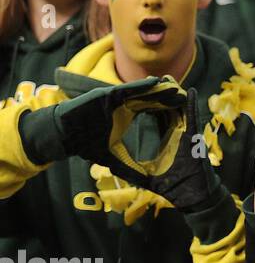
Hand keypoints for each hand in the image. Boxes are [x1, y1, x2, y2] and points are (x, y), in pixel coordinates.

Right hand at [53, 76, 185, 165]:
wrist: (63, 136)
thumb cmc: (84, 143)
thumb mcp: (111, 157)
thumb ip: (127, 165)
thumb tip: (142, 180)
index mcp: (126, 115)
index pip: (151, 110)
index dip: (166, 110)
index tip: (183, 110)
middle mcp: (123, 104)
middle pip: (150, 98)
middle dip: (167, 97)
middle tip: (184, 95)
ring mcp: (115, 98)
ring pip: (141, 92)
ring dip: (158, 88)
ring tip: (175, 87)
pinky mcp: (106, 95)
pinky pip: (127, 89)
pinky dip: (141, 86)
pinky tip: (155, 82)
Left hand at [86, 87, 225, 212]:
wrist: (191, 196)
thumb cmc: (171, 187)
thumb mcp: (145, 175)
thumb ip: (131, 167)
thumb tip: (111, 166)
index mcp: (168, 139)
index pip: (156, 117)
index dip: (147, 104)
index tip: (137, 94)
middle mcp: (179, 133)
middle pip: (168, 108)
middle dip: (159, 93)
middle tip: (152, 79)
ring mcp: (188, 134)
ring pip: (181, 109)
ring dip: (174, 93)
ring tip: (166, 79)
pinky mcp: (195, 138)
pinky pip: (194, 118)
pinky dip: (193, 105)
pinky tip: (189, 92)